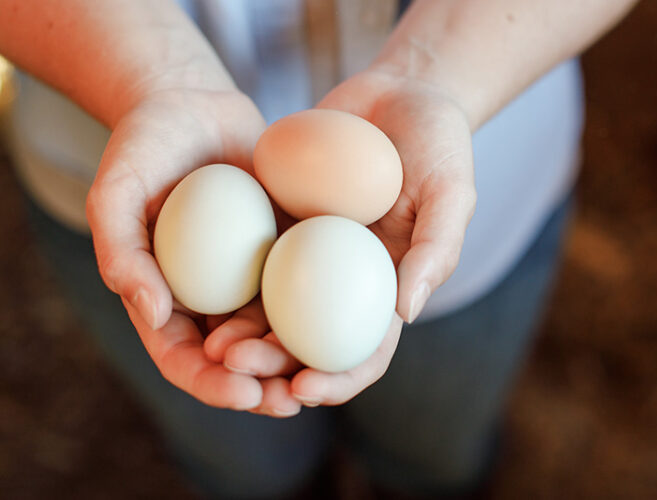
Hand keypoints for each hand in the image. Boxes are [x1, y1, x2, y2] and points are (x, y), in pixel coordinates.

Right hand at [86, 88, 301, 412]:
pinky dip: (327, 308)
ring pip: (280, 332)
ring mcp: (253, 276)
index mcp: (166, 299)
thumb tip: (152, 313)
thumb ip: (120, 250)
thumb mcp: (117, 190)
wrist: (193, 104)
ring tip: (329, 378)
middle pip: (238, 360)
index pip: (183, 359)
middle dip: (265, 389)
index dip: (211, 384)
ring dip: (302, 362)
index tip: (244, 391)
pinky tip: (355, 321)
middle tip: (295, 399)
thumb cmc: (144, 146)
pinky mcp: (288, 250)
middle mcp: (212, 298)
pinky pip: (310, 284)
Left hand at [214, 69, 475, 407]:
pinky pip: (251, 254)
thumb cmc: (439, 145)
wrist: (401, 91)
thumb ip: (434, 250)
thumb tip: (404, 314)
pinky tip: (198, 291)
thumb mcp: (452, 193)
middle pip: (308, 340)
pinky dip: (228, 279)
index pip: (366, 352)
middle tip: (236, 365)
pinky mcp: (280, 219)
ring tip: (211, 343)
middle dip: (273, 365)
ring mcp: (308, 251)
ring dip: (241, 333)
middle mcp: (344, 279)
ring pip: (271, 307)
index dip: (338, 380)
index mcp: (387, 287)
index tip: (303, 390)